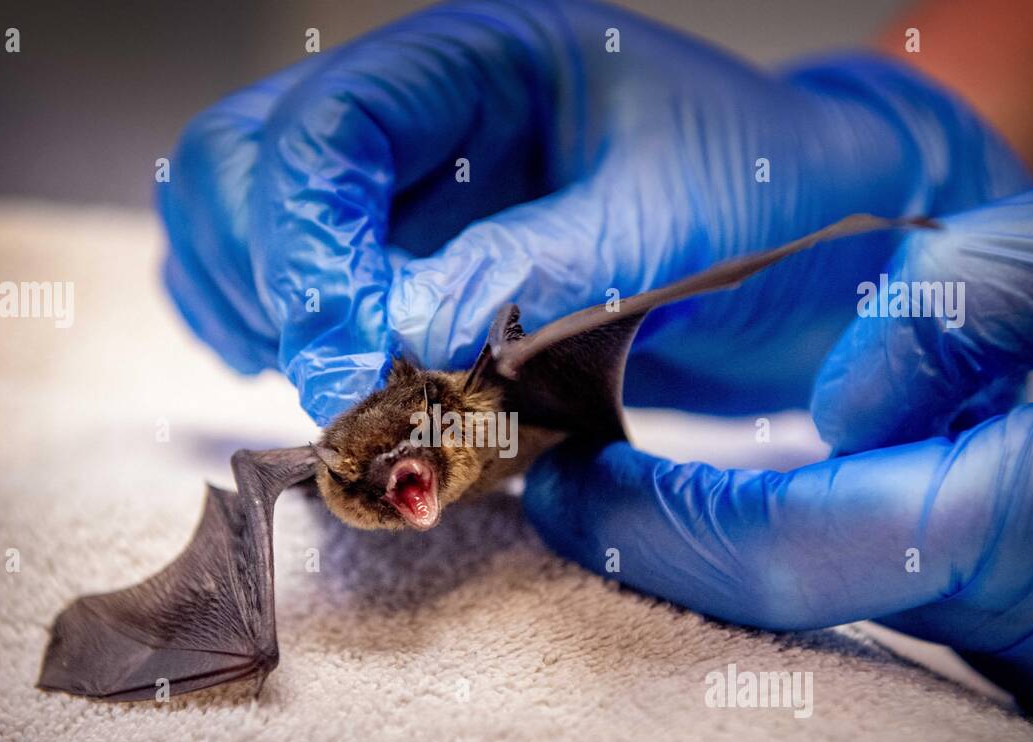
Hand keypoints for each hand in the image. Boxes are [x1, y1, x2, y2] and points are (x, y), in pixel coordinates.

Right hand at [159, 0, 1026, 423]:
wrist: (797, 232)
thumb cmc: (755, 191)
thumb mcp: (665, 219)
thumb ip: (533, 271)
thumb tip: (409, 340)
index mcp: (472, 60)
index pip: (326, 131)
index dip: (309, 255)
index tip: (345, 371)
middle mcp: (410, 113)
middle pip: (243, 170)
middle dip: (274, 289)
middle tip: (347, 390)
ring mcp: (387, 184)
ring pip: (234, 232)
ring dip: (268, 322)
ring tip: (358, 386)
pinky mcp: (385, 252)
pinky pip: (269, 286)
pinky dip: (281, 341)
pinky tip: (349, 375)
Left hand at [524, 181, 1032, 741]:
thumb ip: (1004, 293)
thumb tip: (852, 393)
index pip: (772, 555)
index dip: (647, 523)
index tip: (569, 481)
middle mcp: (1021, 620)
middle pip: (784, 596)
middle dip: (668, 541)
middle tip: (589, 477)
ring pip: (838, 599)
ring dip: (734, 543)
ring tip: (665, 476)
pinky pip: (897, 595)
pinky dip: (816, 547)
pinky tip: (794, 491)